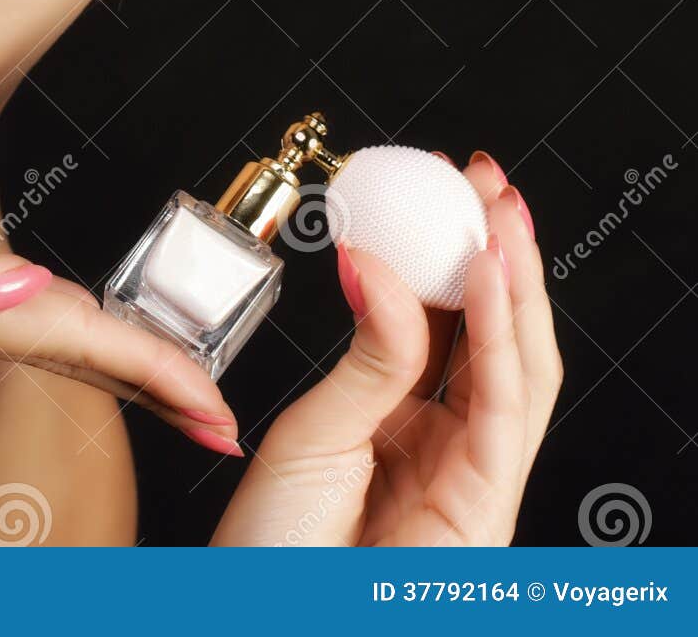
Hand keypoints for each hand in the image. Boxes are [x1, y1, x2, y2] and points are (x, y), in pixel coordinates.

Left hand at [211, 154, 562, 545]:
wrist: (253, 621)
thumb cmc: (268, 556)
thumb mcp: (315, 433)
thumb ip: (366, 353)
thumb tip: (373, 260)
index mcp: (409, 425)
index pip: (453, 324)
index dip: (458, 253)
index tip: (450, 186)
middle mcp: (450, 449)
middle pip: (499, 337)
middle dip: (501, 253)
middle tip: (487, 181)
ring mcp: (473, 481)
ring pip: (520, 366)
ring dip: (515, 280)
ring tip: (497, 209)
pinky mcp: (483, 510)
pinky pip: (505, 410)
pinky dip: (503, 336)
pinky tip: (486, 272)